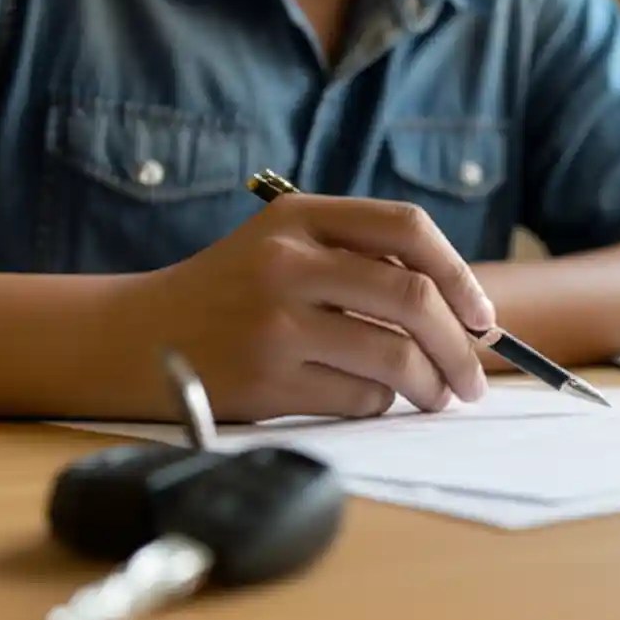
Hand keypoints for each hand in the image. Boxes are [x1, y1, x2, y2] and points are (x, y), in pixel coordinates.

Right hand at [120, 195, 495, 420]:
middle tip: (474, 376)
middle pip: (412, 299)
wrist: (137, 336)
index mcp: (299, 216)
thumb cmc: (233, 293)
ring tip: (437, 396)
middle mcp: (288, 262)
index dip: (459, 273)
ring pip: (394, 357)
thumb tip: (463, 313)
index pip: (407, 228)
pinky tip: (369, 399)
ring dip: (431, 385)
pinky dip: (379, 404)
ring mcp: (275, 322)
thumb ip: (360, 259)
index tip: (482, 315)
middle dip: (460, 345)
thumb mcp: (285, 245)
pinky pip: (359, 398)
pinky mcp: (267, 380)